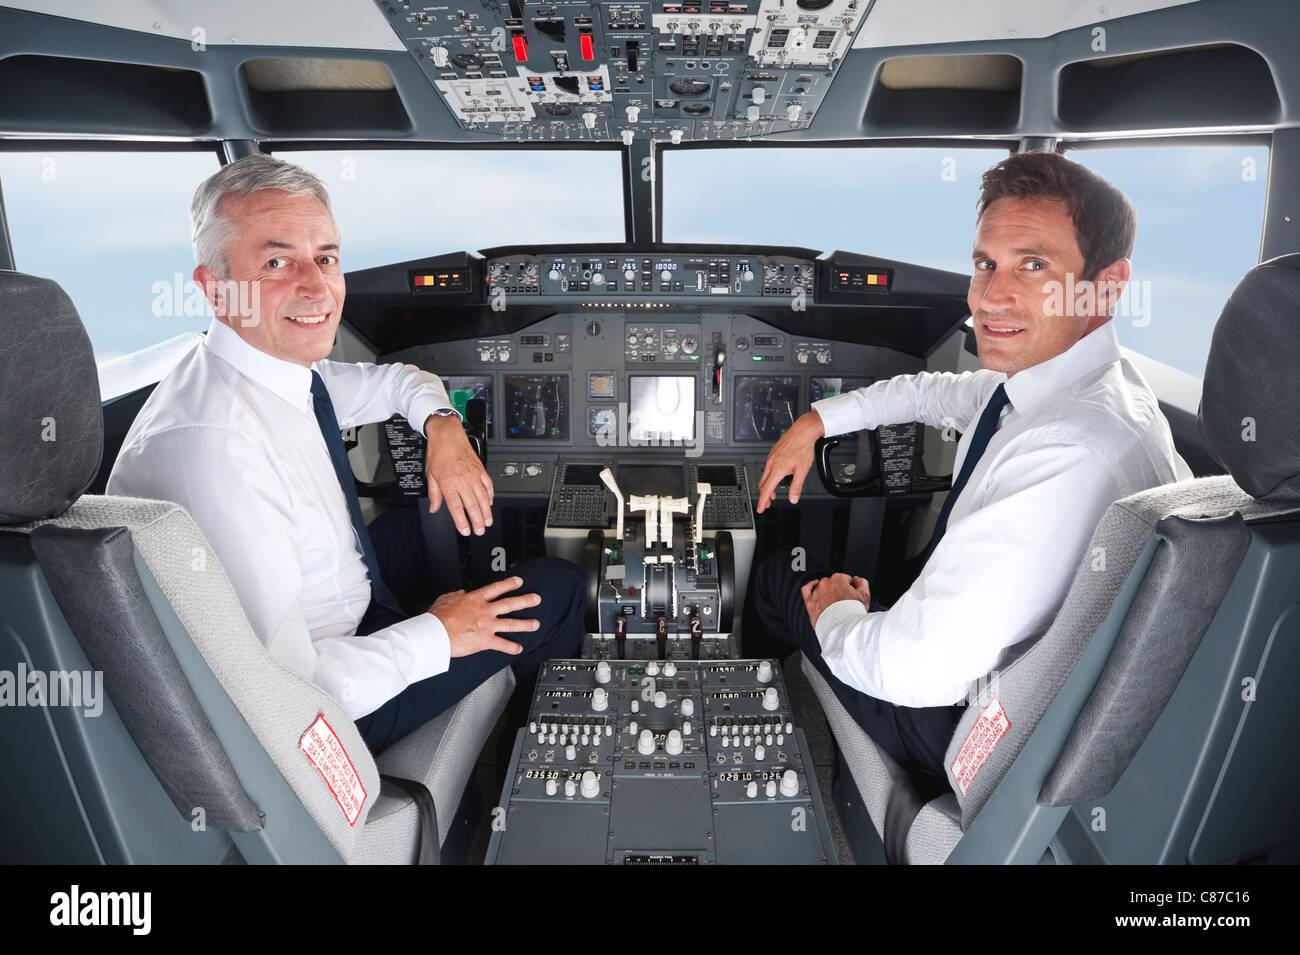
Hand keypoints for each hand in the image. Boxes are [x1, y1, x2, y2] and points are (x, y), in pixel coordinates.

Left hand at [425, 413, 493, 534]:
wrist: (448, 435)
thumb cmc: (439, 453)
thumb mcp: (430, 475)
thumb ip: (434, 494)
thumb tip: (434, 508)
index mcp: (449, 484)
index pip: (457, 508)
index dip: (462, 522)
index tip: (465, 530)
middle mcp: (463, 481)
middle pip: (473, 505)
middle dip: (477, 521)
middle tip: (480, 530)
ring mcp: (474, 475)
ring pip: (483, 498)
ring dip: (486, 512)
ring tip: (487, 521)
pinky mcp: (481, 470)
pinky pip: (488, 485)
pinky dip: (490, 496)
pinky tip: (489, 503)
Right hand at [431, 575, 540, 657]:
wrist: (435, 633)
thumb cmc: (437, 618)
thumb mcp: (446, 598)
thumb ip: (456, 595)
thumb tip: (461, 593)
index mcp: (475, 599)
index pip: (496, 588)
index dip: (509, 583)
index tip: (518, 581)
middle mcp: (484, 611)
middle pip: (509, 603)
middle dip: (525, 600)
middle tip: (536, 599)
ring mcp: (487, 625)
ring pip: (511, 623)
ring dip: (525, 624)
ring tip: (535, 624)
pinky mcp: (485, 640)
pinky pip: (502, 644)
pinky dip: (512, 647)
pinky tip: (519, 648)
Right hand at [756, 411, 824, 511]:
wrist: (802, 431)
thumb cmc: (802, 447)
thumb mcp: (802, 470)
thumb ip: (796, 486)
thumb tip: (793, 498)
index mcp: (777, 469)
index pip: (766, 490)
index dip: (762, 501)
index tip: (760, 508)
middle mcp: (772, 463)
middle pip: (763, 484)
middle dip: (764, 495)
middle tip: (768, 502)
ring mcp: (771, 457)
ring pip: (764, 475)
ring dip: (767, 486)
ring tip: (773, 492)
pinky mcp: (773, 453)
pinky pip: (767, 467)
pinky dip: (769, 476)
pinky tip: (776, 476)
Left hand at [800, 572, 870, 628]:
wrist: (842, 627)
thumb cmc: (853, 613)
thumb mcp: (865, 595)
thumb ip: (861, 582)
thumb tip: (856, 580)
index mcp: (839, 579)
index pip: (845, 579)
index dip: (850, 587)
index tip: (852, 594)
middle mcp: (826, 583)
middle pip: (834, 583)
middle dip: (839, 590)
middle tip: (845, 601)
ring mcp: (817, 592)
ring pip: (822, 587)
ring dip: (828, 592)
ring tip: (834, 603)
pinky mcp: (810, 602)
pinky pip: (806, 590)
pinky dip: (810, 586)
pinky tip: (813, 586)